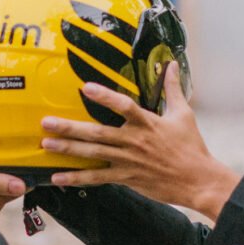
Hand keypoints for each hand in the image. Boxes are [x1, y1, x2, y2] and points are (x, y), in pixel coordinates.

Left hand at [40, 63, 240, 220]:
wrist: (197, 180)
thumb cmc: (191, 146)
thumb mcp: (183, 114)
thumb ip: (172, 88)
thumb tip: (170, 64)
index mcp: (147, 123)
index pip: (124, 106)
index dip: (105, 97)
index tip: (86, 87)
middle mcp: (134, 141)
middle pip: (98, 133)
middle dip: (70, 128)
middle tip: (47, 122)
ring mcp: (128, 161)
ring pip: (93, 154)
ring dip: (68, 149)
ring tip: (46, 144)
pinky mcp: (126, 178)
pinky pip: (97, 178)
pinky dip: (76, 178)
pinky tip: (58, 177)